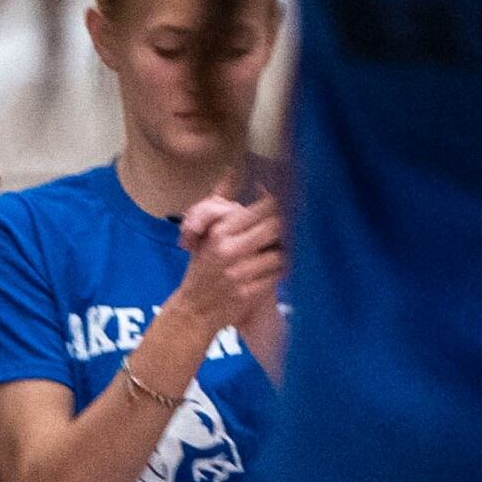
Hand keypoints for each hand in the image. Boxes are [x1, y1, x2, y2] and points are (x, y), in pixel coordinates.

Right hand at [170, 194, 286, 341]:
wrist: (194, 311)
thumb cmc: (202, 269)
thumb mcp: (203, 235)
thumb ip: (218, 204)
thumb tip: (230, 170)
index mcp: (219, 233)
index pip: (263, 208)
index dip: (279, 204)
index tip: (287, 202)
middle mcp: (229, 250)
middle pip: (277, 226)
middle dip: (285, 227)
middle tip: (287, 228)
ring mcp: (240, 273)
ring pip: (282, 252)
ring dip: (283, 251)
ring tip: (277, 251)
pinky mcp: (250, 292)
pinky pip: (279, 274)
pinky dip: (280, 270)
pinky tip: (272, 269)